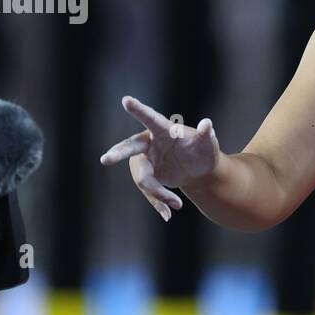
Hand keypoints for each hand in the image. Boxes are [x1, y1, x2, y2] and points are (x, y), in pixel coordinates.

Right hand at [98, 95, 220, 221]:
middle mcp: (149, 143)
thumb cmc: (203, 150)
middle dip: (119, 153)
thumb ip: (207, 135)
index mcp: (164, 130)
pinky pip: (147, 190)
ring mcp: (145, 159)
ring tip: (177, 205)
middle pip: (130, 147)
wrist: (199, 170)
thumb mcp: (208, 145)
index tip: (126, 100)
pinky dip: (158, 202)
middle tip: (106, 159)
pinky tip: (167, 214)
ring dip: (158, 193)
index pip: (151, 118)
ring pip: (142, 178)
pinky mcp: (146, 174)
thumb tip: (207, 124)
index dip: (139, 110)